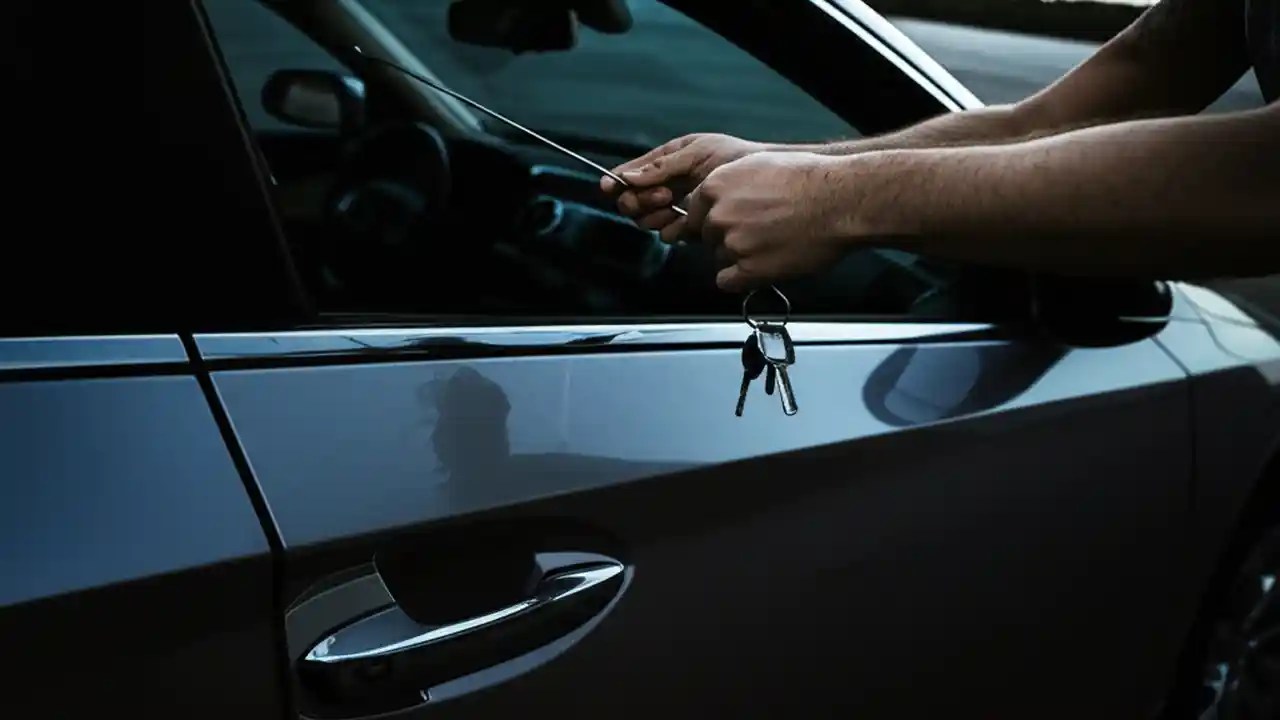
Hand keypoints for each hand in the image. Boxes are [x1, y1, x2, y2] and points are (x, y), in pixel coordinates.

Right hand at [599, 133, 766, 231]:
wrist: (766, 180)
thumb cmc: (734, 157)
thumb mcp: (697, 153)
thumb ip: (663, 166)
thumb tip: (629, 177)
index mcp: (665, 161)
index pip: (630, 174)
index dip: (617, 182)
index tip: (610, 187)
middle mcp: (666, 185)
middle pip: (631, 201)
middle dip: (641, 200)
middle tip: (663, 195)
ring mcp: (676, 208)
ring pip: (646, 220)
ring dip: (655, 215)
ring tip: (674, 205)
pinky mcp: (689, 228)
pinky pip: (667, 234)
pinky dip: (672, 229)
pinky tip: (686, 222)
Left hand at [682, 151, 856, 292]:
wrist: (840, 201)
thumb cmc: (810, 178)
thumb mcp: (759, 165)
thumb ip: (730, 183)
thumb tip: (716, 197)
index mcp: (716, 186)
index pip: (695, 210)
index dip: (715, 216)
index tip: (732, 219)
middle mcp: (718, 215)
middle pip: (707, 235)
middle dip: (726, 236)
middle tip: (758, 232)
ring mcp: (732, 243)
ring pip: (719, 258)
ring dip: (739, 257)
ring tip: (771, 245)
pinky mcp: (748, 269)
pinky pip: (727, 282)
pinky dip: (741, 279)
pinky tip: (762, 267)